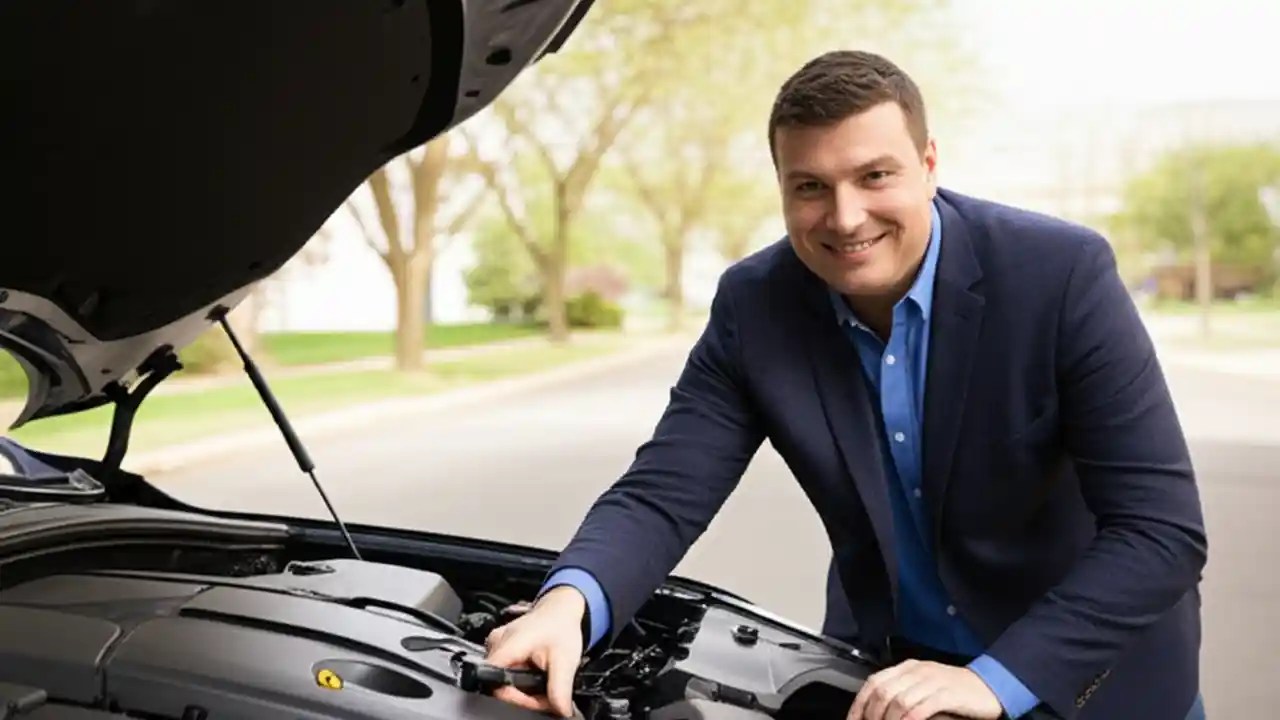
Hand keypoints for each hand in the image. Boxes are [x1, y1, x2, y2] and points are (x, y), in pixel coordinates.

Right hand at [484, 586, 584, 717]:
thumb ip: (560, 690)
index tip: (537, 700)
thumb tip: (561, 712)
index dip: (517, 698)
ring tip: (544, 683)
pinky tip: (536, 674)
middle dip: (525, 696)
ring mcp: (496, 645)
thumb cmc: (561, 626)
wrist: (561, 609)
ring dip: (524, 689)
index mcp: (507, 644)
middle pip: (500, 684)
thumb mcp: (565, 661)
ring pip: (503, 680)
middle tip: (547, 695)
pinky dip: (522, 679)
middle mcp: (496, 644)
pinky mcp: (501, 648)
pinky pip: (505, 672)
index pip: (496, 683)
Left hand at [847, 659, 1003, 719]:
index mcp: (908, 667)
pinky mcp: (947, 694)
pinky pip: (920, 708)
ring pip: (898, 701)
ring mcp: (932, 681)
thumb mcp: (924, 687)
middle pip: (882, 692)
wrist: (989, 686)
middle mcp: (917, 671)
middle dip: (872, 715)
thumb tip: (876, 712)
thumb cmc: (954, 691)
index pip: (873, 682)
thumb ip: (902, 693)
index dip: (859, 704)